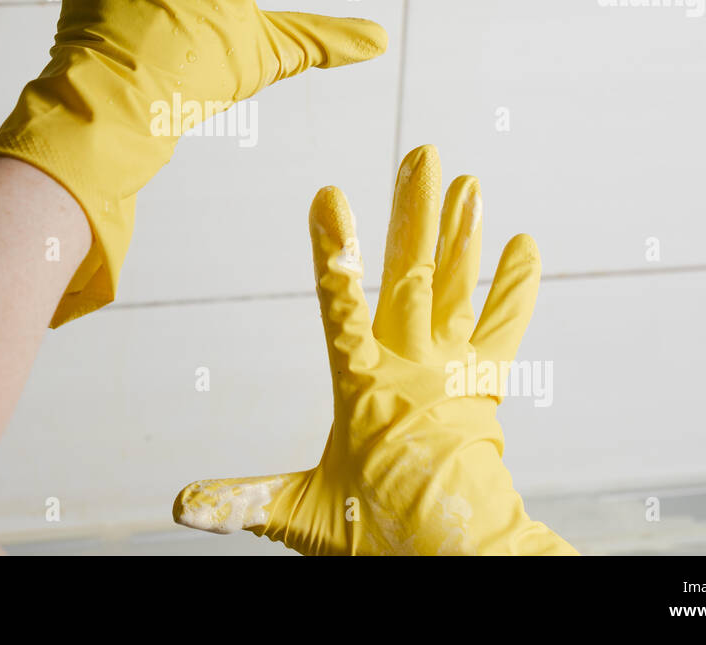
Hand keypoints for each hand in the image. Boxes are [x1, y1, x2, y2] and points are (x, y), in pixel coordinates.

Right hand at [173, 145, 576, 554]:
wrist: (457, 552)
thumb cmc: (375, 533)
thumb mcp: (300, 514)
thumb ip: (244, 498)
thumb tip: (179, 505)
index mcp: (361, 388)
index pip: (340, 308)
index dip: (332, 252)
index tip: (329, 195)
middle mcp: (410, 368)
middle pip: (412, 278)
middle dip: (413, 214)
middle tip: (423, 153)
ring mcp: (451, 371)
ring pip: (456, 290)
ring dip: (461, 234)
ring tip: (469, 180)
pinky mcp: (483, 382)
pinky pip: (504, 327)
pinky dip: (515, 287)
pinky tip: (526, 243)